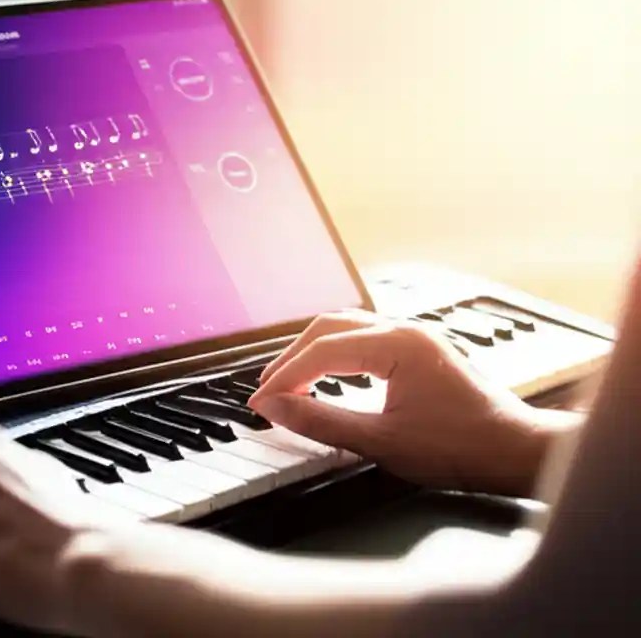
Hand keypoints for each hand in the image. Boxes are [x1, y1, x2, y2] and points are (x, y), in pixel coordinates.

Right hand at [249, 310, 548, 494]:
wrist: (516, 450)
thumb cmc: (461, 447)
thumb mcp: (381, 441)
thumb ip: (321, 422)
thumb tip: (276, 409)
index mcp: (397, 344)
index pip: (322, 351)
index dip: (284, 377)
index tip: (261, 402)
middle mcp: (405, 330)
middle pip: (328, 327)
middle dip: (291, 357)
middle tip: (268, 388)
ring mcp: (416, 336)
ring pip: (346, 328)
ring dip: (313, 352)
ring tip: (290, 382)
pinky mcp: (421, 350)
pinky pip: (365, 338)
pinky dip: (336, 354)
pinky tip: (327, 375)